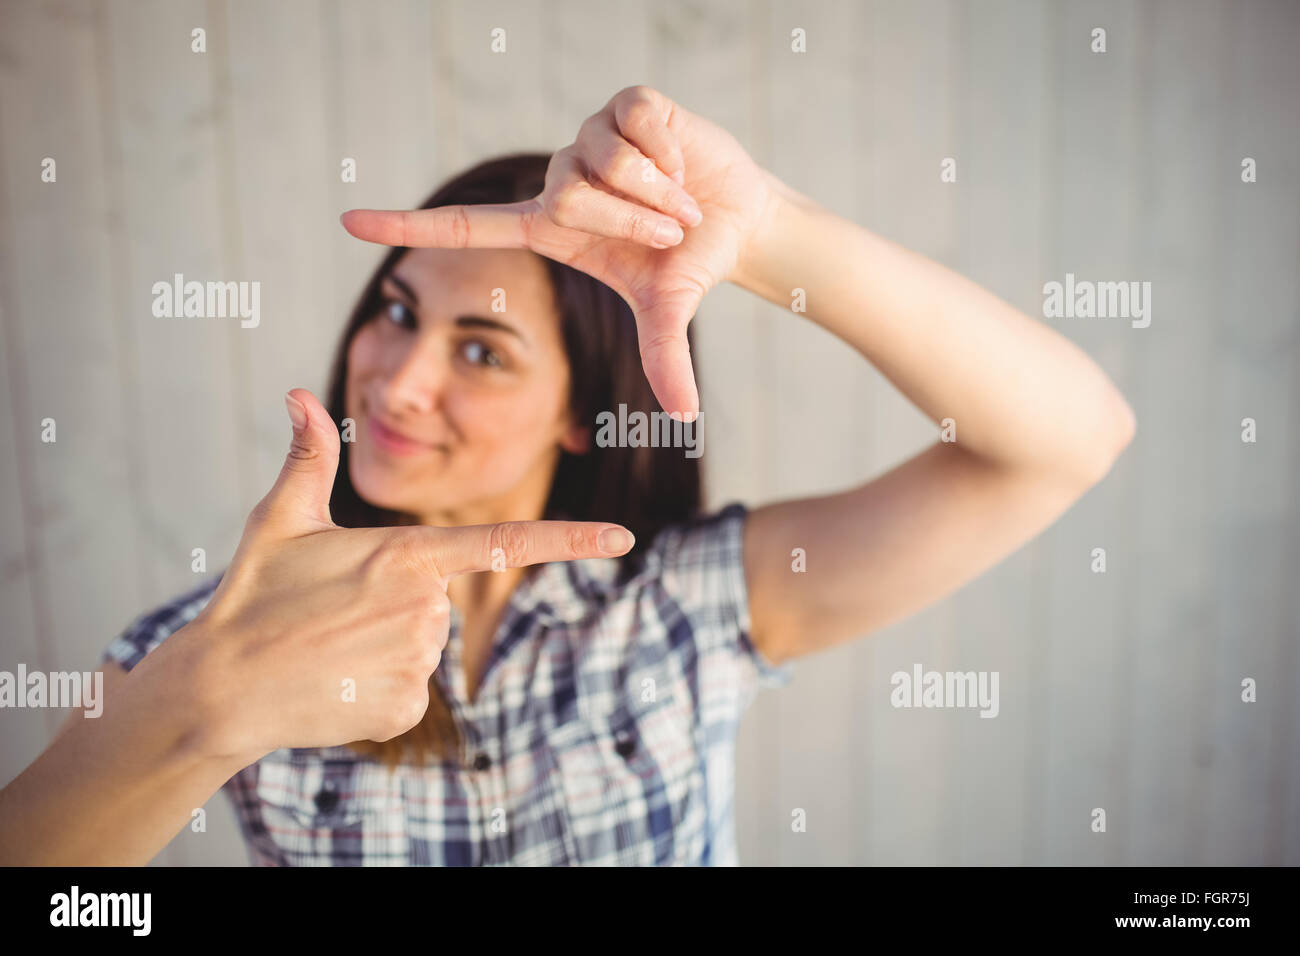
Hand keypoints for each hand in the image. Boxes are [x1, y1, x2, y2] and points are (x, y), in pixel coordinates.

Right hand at [171, 388, 633, 759]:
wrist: (219, 688)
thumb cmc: (252, 596)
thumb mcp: (281, 520)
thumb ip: (308, 458)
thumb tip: (297, 393)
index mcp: (405, 554)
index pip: (505, 542)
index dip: (571, 539)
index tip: (624, 538)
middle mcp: (423, 607)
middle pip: (438, 597)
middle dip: (396, 601)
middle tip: (335, 613)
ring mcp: (418, 661)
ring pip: (424, 643)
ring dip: (385, 644)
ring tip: (331, 647)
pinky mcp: (405, 707)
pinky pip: (409, 688)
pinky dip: (378, 686)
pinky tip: (337, 682)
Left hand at [339, 85, 777, 419]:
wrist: (734, 218)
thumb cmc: (686, 263)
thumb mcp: (665, 312)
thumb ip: (664, 361)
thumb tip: (686, 421)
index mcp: (551, 228)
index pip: (465, 226)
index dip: (408, 227)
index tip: (348, 223)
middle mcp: (560, 180)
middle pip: (569, 195)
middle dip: (631, 218)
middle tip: (668, 231)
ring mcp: (589, 138)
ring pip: (604, 159)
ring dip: (656, 189)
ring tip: (678, 198)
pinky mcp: (625, 106)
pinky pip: (635, 122)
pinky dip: (669, 149)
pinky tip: (682, 159)